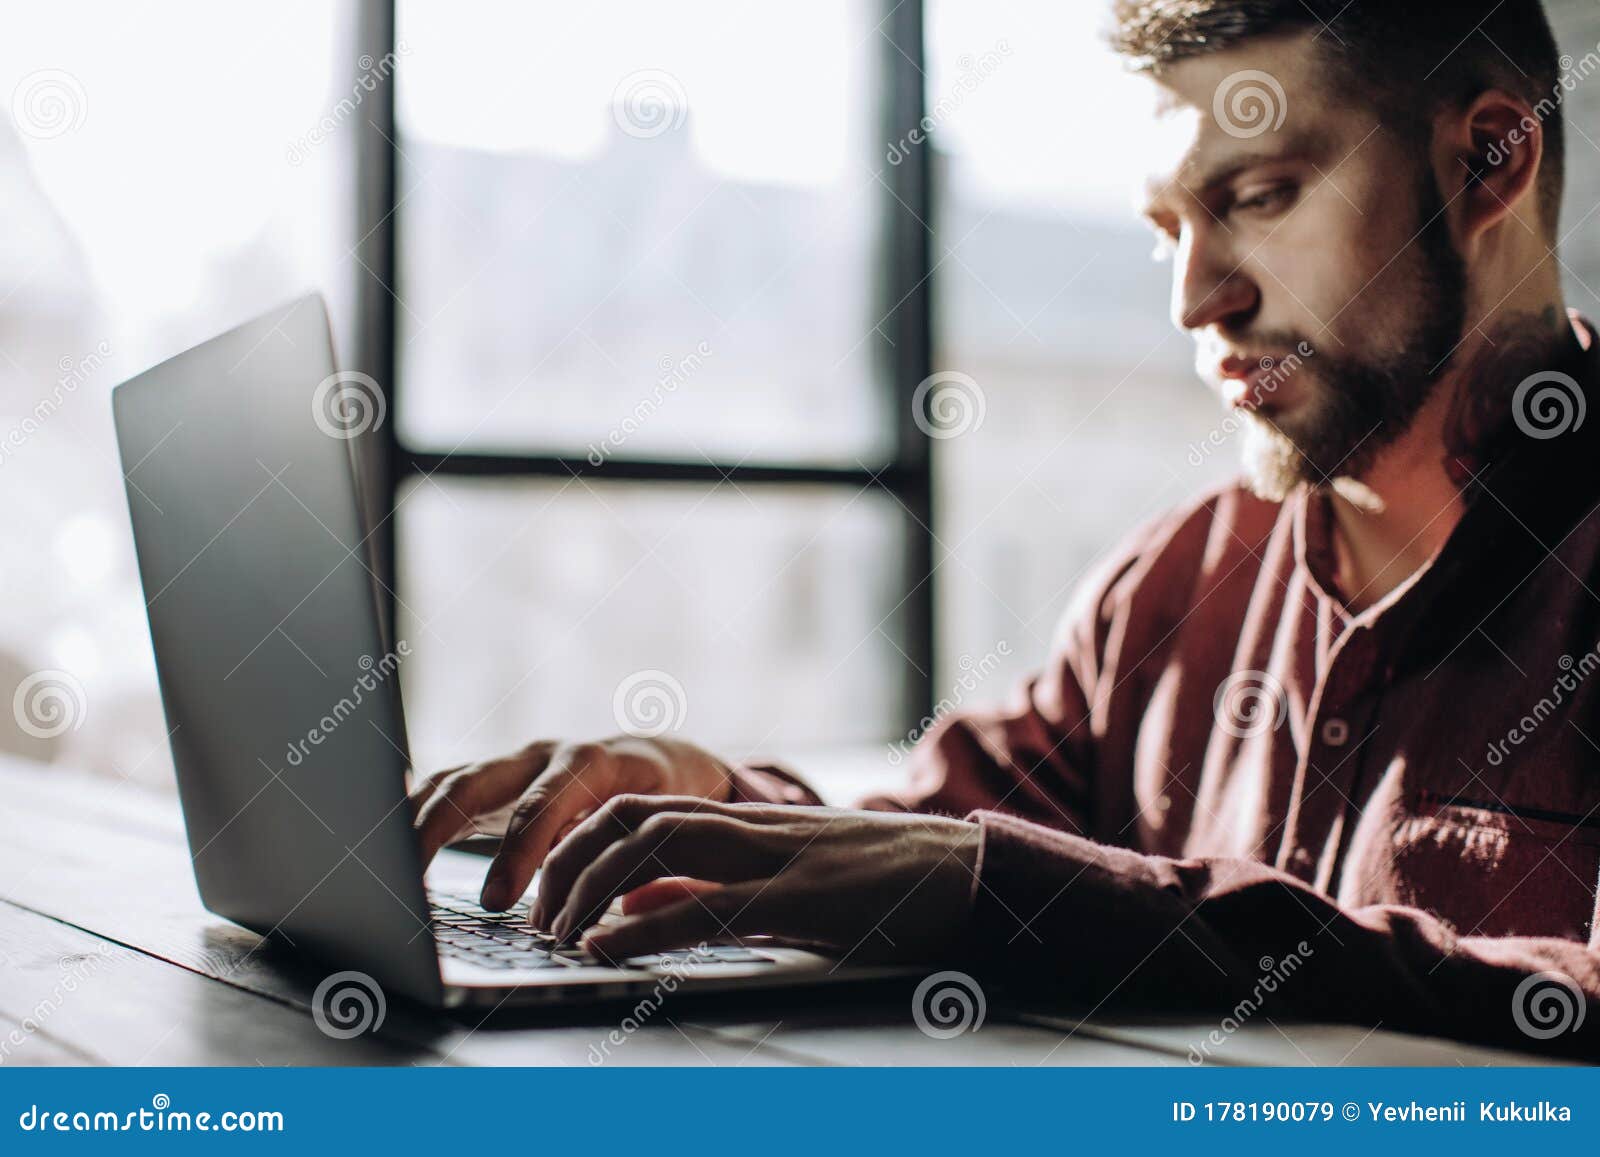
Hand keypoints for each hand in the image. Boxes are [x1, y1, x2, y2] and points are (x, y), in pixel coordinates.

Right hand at [408, 737, 735, 909]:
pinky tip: (382, 840)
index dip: (518, 853)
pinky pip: (442, 789)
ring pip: (450, 782)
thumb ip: (616, 859)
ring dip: (411, 822)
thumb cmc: (661, 799)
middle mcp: (543, 755)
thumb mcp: (650, 826)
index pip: (544, 806)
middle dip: (436, 829)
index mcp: (590, 764)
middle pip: (475, 782)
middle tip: (409, 879)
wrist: (660, 763)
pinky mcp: (492, 779)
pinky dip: (411, 813)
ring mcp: (513, 763)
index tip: (495, 903)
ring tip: (381, 864)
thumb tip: (594, 916)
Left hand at [531, 795, 981, 962]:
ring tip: (557, 931)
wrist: (968, 874)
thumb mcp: (779, 882)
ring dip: (591, 887)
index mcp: (744, 821)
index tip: (546, 890)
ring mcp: (773, 857)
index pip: (638, 809)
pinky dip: (642, 928)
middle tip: (537, 916)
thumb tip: (632, 909)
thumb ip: (706, 890)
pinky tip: (606, 948)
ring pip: (655, 846)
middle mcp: (749, 826)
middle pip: (630, 817)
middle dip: (567, 860)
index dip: (579, 841)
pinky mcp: (798, 898)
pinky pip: (705, 907)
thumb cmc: (879, 885)